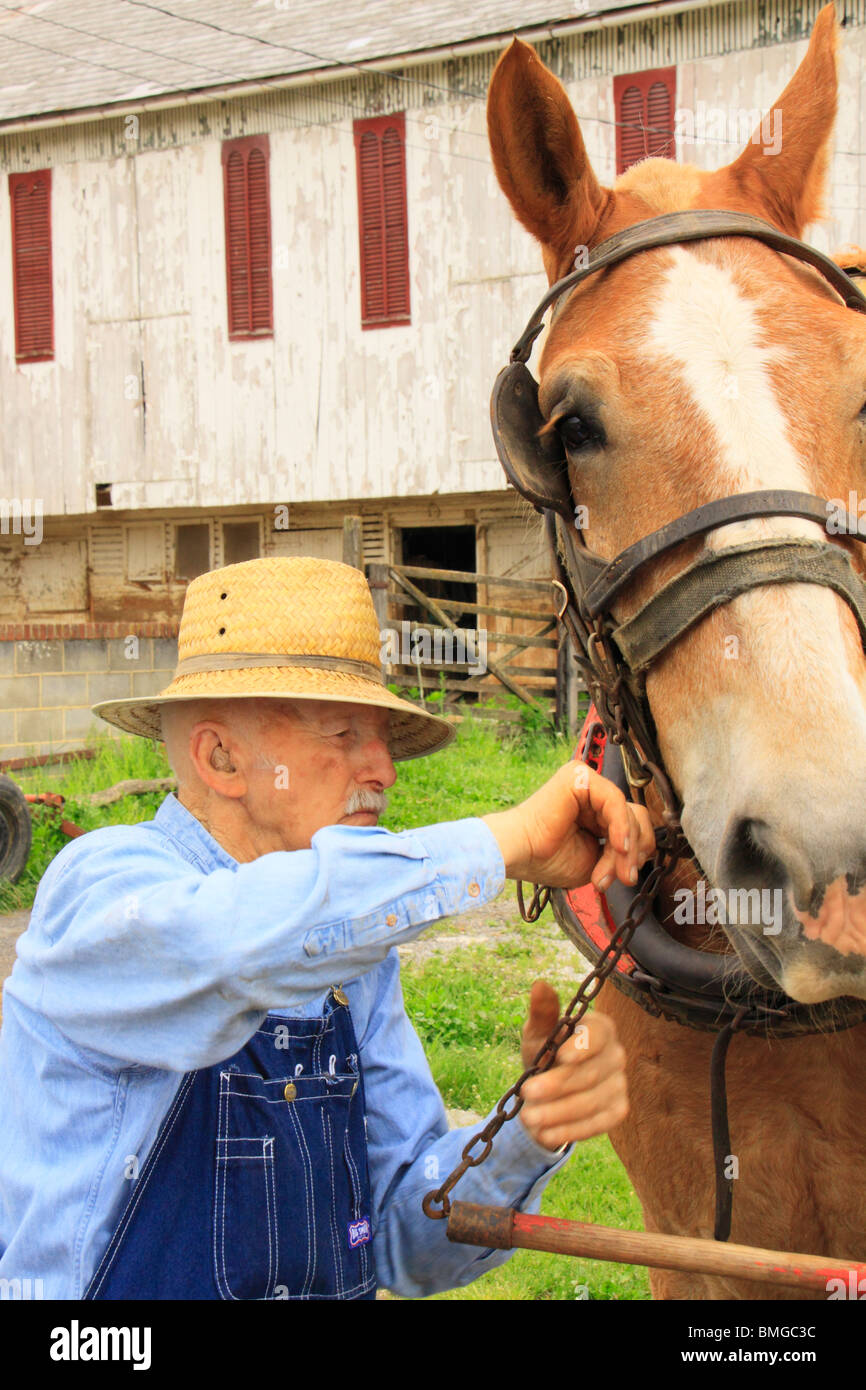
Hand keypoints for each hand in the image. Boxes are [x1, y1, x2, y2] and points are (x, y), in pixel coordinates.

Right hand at [481, 759, 654, 889]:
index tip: (627, 876)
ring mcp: (587, 782)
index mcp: (595, 811)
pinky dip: (620, 827)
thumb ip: (621, 852)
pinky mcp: (580, 777)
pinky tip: (617, 847)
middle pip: (636, 817)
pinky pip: (615, 801)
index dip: (637, 851)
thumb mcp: (597, 860)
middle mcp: (593, 794)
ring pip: (628, 812)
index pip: (633, 825)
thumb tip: (645, 852)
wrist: (520, 855)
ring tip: (607, 871)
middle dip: (634, 851)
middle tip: (624, 877)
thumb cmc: (548, 859)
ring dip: (624, 848)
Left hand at [518, 982, 627, 1150]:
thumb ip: (542, 1013)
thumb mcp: (537, 1033)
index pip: (597, 1035)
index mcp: (600, 1028)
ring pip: (591, 1102)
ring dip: (558, 1112)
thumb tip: (539, 984)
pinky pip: (596, 1125)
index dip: (580, 1047)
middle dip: (556, 1085)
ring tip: (530, 1118)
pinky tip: (545, 1134)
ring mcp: (620, 1084)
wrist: (549, 1089)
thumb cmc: (545, 1052)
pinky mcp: (618, 1111)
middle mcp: (617, 1054)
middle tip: (527, 1093)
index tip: (558, 1057)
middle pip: (589, 1073)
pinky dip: (569, 1130)